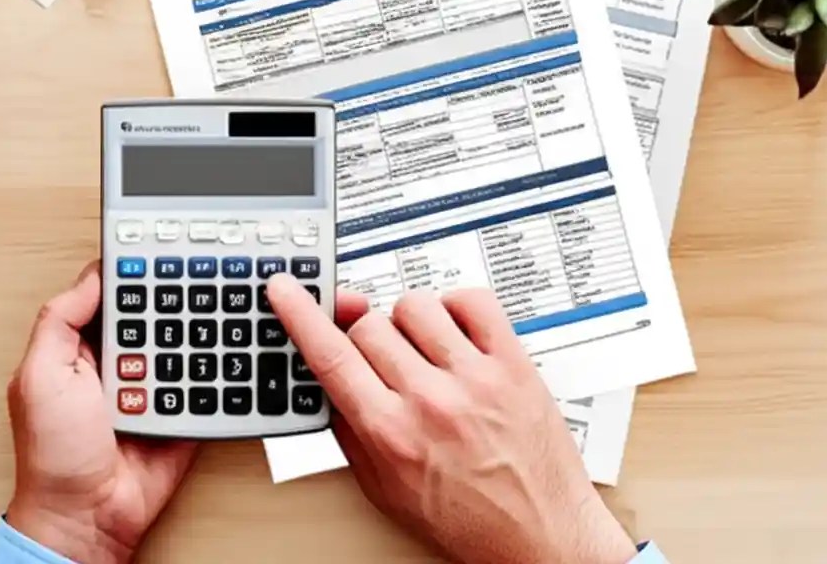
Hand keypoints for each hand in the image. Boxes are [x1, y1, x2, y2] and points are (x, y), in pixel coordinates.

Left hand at [5, 262, 197, 563]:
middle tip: (196, 274)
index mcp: (80, 348)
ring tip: (218, 306)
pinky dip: (214, 369)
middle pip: (151, 315)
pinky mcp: (177, 415)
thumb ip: (60, 321)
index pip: (109, 295)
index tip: (155, 247)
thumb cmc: (53, 456)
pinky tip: (228, 348)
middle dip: (171, 298)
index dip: (130, 272)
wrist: (89, 517)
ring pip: (181, 344)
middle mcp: (116, 364)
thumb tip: (92, 276)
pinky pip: (202, 385)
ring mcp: (149, 390)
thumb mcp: (39, 376)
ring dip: (197, 331)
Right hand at [269, 275, 632, 563]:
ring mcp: (475, 378)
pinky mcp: (514, 365)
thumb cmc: (468, 523)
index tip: (286, 289)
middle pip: (368, 325)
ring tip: (421, 351)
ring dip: (407, 321)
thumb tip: (326, 381)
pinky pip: (474, 301)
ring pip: (415, 305)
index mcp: (391, 433)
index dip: (299, 313)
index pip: (329, 354)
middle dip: (362, 336)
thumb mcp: (385, 491)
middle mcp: (431, 401)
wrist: (540, 538)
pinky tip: (455, 331)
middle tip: (378, 357)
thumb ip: (349, 431)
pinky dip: (457, 306)